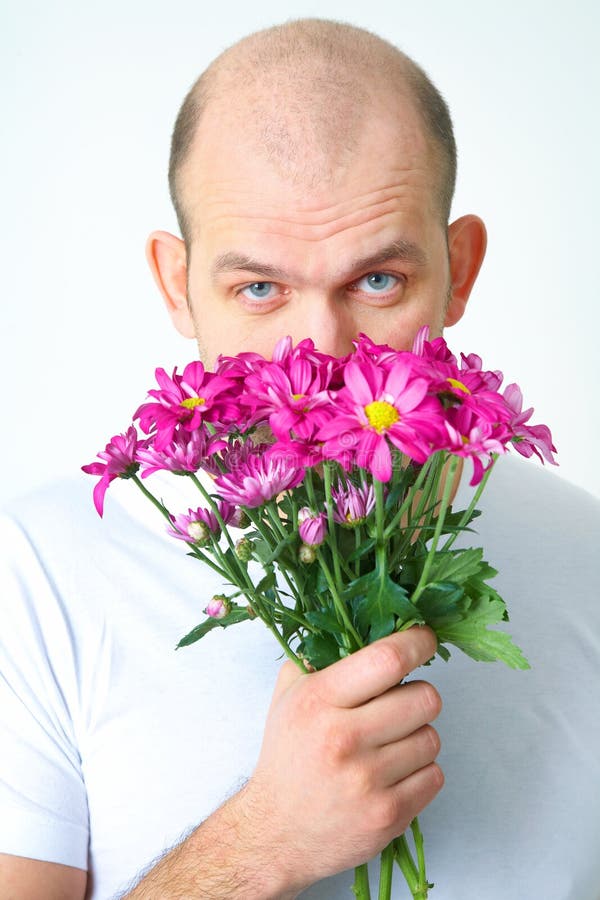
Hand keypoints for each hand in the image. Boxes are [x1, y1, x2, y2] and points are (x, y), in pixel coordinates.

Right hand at [239, 625, 442, 893]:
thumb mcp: (288, 696)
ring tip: (388, 746)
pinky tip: (391, 775)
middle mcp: (345, 739)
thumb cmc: (287, 758)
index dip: (417, 643)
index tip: (425, 639)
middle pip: (425, 698)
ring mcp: (369, 782)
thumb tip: (366, 623)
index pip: (388, 659)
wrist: (275, 833)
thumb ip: (321, 658)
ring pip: (432, 738)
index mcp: (320, 701)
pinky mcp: (389, 816)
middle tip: (400, 704)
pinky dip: (420, 773)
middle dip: (419, 696)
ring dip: (417, 737)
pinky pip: (434, 776)